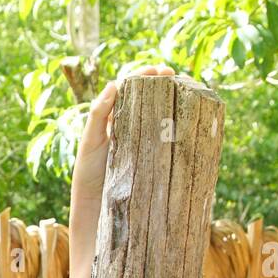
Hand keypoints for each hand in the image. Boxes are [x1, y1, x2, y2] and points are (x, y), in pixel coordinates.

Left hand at [73, 63, 175, 202]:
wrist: (96, 207)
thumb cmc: (89, 174)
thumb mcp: (90, 142)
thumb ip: (98, 115)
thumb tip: (113, 84)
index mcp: (114, 118)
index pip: (130, 89)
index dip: (144, 75)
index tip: (159, 70)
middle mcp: (130, 126)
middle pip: (149, 97)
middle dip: (163, 82)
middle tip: (174, 75)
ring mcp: (143, 141)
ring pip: (160, 114)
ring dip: (174, 99)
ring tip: (186, 89)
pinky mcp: (153, 158)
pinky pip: (167, 138)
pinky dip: (179, 125)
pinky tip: (189, 118)